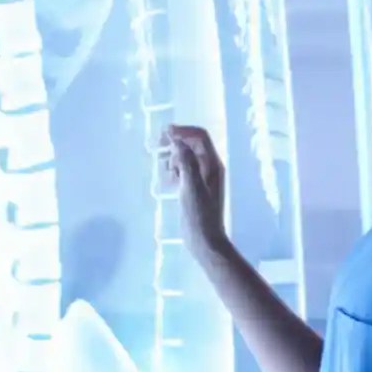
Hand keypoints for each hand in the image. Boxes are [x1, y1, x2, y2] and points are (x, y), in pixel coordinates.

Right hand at [161, 124, 229, 260]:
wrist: (205, 241)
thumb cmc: (199, 216)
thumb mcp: (191, 187)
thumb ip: (186, 163)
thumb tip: (178, 142)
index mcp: (213, 165)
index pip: (200, 137)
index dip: (183, 131)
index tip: (164, 132)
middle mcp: (210, 168)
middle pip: (193, 144)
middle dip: (176, 142)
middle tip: (157, 144)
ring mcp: (203, 179)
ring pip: (187, 157)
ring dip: (173, 157)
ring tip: (164, 168)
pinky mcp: (195, 189)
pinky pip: (184, 171)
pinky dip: (174, 170)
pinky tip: (167, 180)